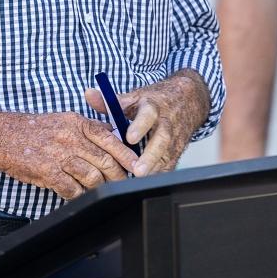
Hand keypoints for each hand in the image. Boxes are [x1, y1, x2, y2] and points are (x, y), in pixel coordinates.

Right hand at [0, 112, 139, 199]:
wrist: (3, 136)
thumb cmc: (36, 130)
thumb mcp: (65, 120)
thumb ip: (88, 129)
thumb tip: (114, 136)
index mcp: (77, 123)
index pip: (110, 138)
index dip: (126, 153)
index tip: (137, 164)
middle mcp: (70, 138)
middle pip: (104, 160)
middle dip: (118, 174)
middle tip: (123, 182)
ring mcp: (59, 155)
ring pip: (91, 177)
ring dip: (99, 186)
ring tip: (102, 190)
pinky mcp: (47, 172)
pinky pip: (71, 189)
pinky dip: (78, 194)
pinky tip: (80, 194)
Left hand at [85, 69, 210, 176]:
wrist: (187, 99)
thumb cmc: (156, 100)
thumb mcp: (135, 96)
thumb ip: (112, 101)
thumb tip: (89, 94)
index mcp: (153, 106)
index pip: (148, 114)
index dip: (140, 125)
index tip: (129, 138)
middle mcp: (166, 122)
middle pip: (162, 138)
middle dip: (150, 155)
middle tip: (137, 171)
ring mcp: (174, 136)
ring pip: (168, 154)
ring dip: (155, 168)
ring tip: (139, 181)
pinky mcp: (178, 149)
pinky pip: (171, 163)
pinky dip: (161, 174)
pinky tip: (149, 182)